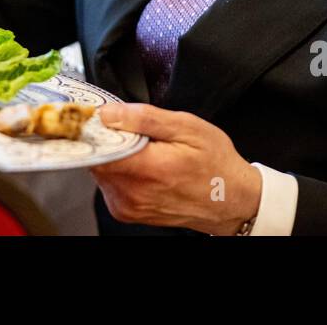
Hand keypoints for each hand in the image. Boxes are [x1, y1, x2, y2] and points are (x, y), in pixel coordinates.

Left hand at [90, 103, 261, 234]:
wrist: (231, 200)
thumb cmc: (215, 164)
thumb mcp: (186, 127)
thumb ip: (144, 118)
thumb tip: (109, 113)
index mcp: (146, 170)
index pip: (96, 147)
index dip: (95, 127)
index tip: (102, 115)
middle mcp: (132, 193)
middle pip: (96, 157)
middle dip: (107, 139)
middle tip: (132, 130)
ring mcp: (127, 206)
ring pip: (100, 170)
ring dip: (114, 155)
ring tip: (144, 150)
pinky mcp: (126, 212)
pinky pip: (108, 184)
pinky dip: (119, 170)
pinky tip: (142, 165)